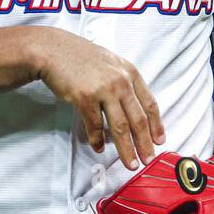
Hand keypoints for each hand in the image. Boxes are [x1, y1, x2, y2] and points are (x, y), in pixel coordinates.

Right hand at [33, 28, 164, 169]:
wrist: (54, 50)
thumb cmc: (81, 57)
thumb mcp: (111, 64)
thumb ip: (124, 83)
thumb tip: (134, 109)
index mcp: (130, 73)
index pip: (150, 104)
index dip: (156, 125)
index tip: (159, 141)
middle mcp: (121, 81)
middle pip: (138, 119)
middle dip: (145, 143)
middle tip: (148, 159)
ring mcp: (103, 90)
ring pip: (120, 127)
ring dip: (126, 148)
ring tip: (130, 163)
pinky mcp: (85, 98)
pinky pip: (95, 125)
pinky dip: (97, 139)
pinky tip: (98, 148)